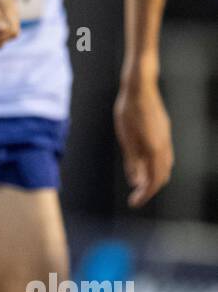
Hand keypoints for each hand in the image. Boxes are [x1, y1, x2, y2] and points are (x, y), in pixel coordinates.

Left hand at [114, 77, 173, 206]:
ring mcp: (165, 138)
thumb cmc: (129, 112)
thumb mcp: (126, 139)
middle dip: (149, 189)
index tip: (134, 203)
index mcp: (154, 151)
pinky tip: (141, 164)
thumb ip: (132, 161)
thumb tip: (135, 181)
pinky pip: (162, 155)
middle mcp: (164, 147)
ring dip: (153, 177)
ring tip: (138, 183)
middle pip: (161, 176)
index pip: (153, 182)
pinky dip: (154, 165)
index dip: (144, 195)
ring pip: (164, 166)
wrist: (139, 88)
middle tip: (135, 196)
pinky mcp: (163, 131)